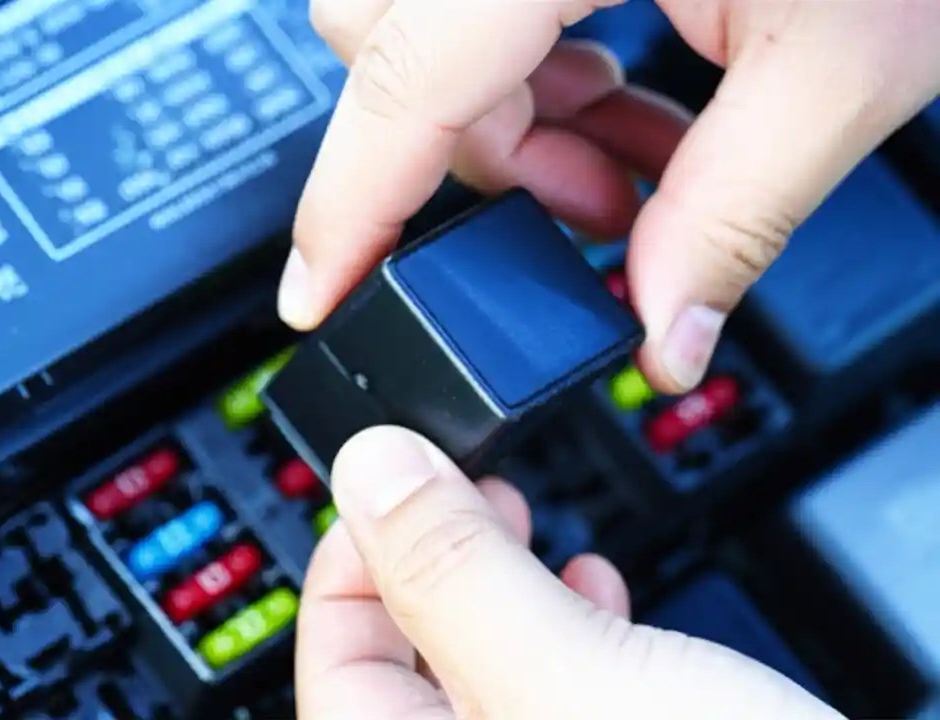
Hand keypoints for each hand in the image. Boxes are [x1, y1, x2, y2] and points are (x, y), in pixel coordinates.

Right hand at [278, 0, 939, 393]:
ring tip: (634, 161)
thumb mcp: (845, 60)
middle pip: (387, 51)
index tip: (316, 292)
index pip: (404, 83)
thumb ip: (733, 215)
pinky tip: (628, 93)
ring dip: (509, 121)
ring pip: (429, 30)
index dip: (347, 207)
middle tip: (587, 211)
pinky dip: (534, 69)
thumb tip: (662, 331)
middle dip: (470, 159)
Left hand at [296, 426, 842, 718]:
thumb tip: (373, 472)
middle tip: (461, 487)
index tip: (392, 483)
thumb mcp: (565, 677)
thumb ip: (455, 572)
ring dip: (496, 580)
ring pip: (484, 666)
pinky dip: (563, 624)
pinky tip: (595, 585)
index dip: (352, 557)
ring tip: (520, 520)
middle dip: (429, 555)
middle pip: (405, 659)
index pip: (331, 663)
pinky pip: (553, 688)